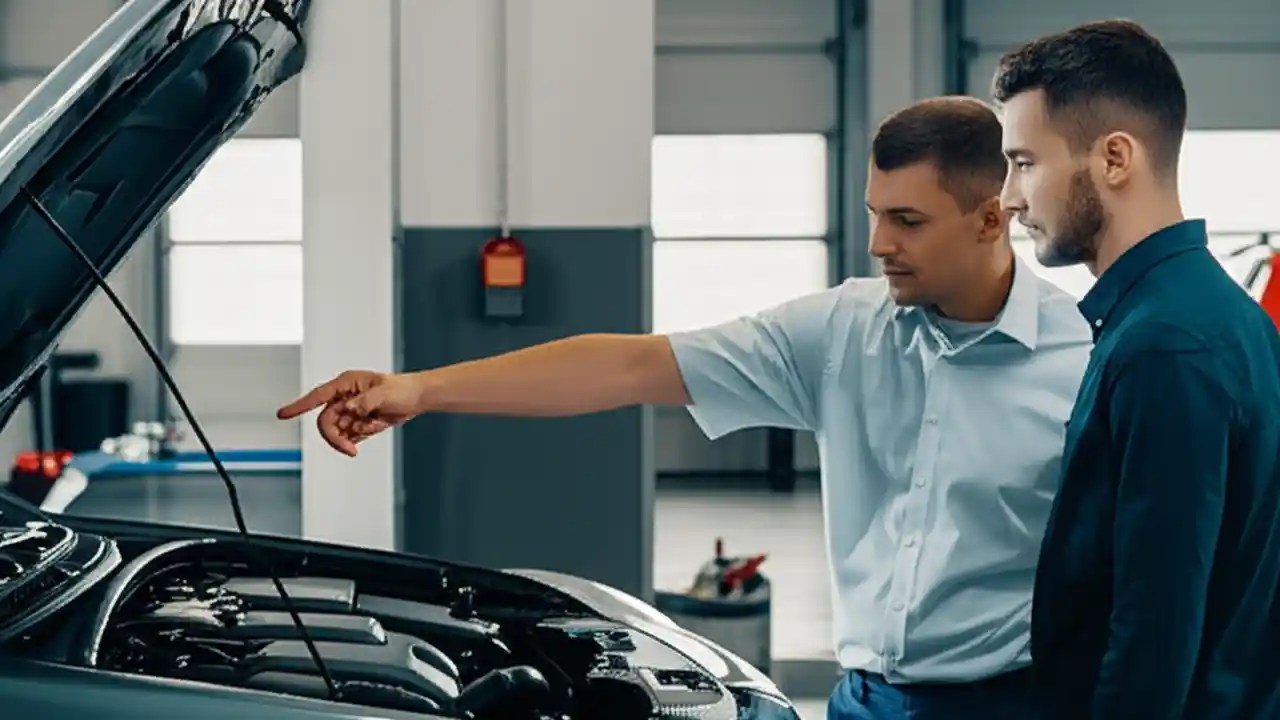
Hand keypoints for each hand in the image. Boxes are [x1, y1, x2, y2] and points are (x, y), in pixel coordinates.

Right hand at [276, 370, 426, 455]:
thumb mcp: (385, 393)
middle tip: (351, 450)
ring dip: (353, 436)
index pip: (317, 396)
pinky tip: (378, 424)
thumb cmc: (402, 389)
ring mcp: (350, 411)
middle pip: (326, 422)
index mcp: (346, 384)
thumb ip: (365, 402)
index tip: (282, 414)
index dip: (299, 406)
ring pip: (337, 432)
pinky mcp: (357, 422)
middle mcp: (344, 398)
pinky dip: (362, 436)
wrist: (416, 399)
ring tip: (376, 424)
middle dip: (336, 438)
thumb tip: (348, 409)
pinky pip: (350, 436)